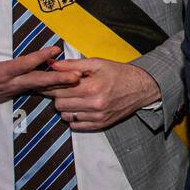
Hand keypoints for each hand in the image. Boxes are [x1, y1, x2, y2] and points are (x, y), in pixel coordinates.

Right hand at [0, 22, 79, 116]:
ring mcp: (16, 90)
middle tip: (77, 76)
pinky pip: (38, 89)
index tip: (54, 50)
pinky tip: (67, 84)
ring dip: (60, 83)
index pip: (22, 65)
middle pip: (39, 81)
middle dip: (58, 78)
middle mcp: (11, 84)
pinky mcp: (19, 92)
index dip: (39, 58)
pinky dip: (52, 86)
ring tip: (79, 79)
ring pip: (41, 87)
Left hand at [47, 58, 161, 130]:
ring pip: (66, 116)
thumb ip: (72, 64)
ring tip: (72, 98)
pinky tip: (79, 108)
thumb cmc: (119, 73)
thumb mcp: (97, 63)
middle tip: (63, 89)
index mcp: (92, 87)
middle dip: (57, 96)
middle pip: (59, 104)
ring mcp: (98, 116)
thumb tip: (52, 64)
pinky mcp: (101, 124)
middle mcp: (94, 104)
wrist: (141, 87)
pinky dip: (73, 117)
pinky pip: (76, 125)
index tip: (48, 82)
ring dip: (65, 107)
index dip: (51, 85)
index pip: (59, 89)